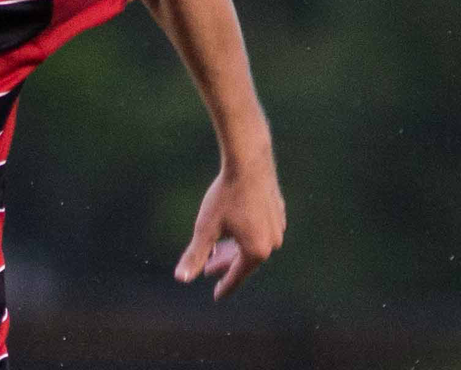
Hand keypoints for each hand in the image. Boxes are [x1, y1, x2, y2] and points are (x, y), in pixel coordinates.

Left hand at [174, 154, 284, 299]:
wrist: (248, 164)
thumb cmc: (225, 196)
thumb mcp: (206, 228)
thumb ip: (195, 255)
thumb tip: (181, 279)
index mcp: (256, 251)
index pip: (237, 276)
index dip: (224, 286)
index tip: (216, 296)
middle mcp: (272, 243)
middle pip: (245, 260)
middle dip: (224, 264)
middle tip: (208, 268)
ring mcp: (278, 227)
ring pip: (253, 244)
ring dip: (234, 248)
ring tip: (217, 248)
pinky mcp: (278, 212)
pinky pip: (260, 230)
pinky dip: (245, 234)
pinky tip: (236, 229)